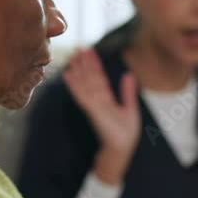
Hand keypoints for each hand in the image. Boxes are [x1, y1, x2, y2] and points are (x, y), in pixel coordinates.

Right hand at [62, 48, 139, 184]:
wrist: (121, 150)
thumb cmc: (125, 134)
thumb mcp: (130, 109)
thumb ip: (127, 92)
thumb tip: (129, 75)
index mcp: (106, 99)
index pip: (99, 77)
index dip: (94, 64)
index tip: (89, 50)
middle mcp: (98, 100)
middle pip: (89, 77)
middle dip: (84, 63)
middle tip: (77, 47)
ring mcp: (93, 105)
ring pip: (84, 83)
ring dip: (77, 70)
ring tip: (71, 56)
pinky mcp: (92, 111)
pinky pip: (82, 95)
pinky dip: (75, 85)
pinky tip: (68, 75)